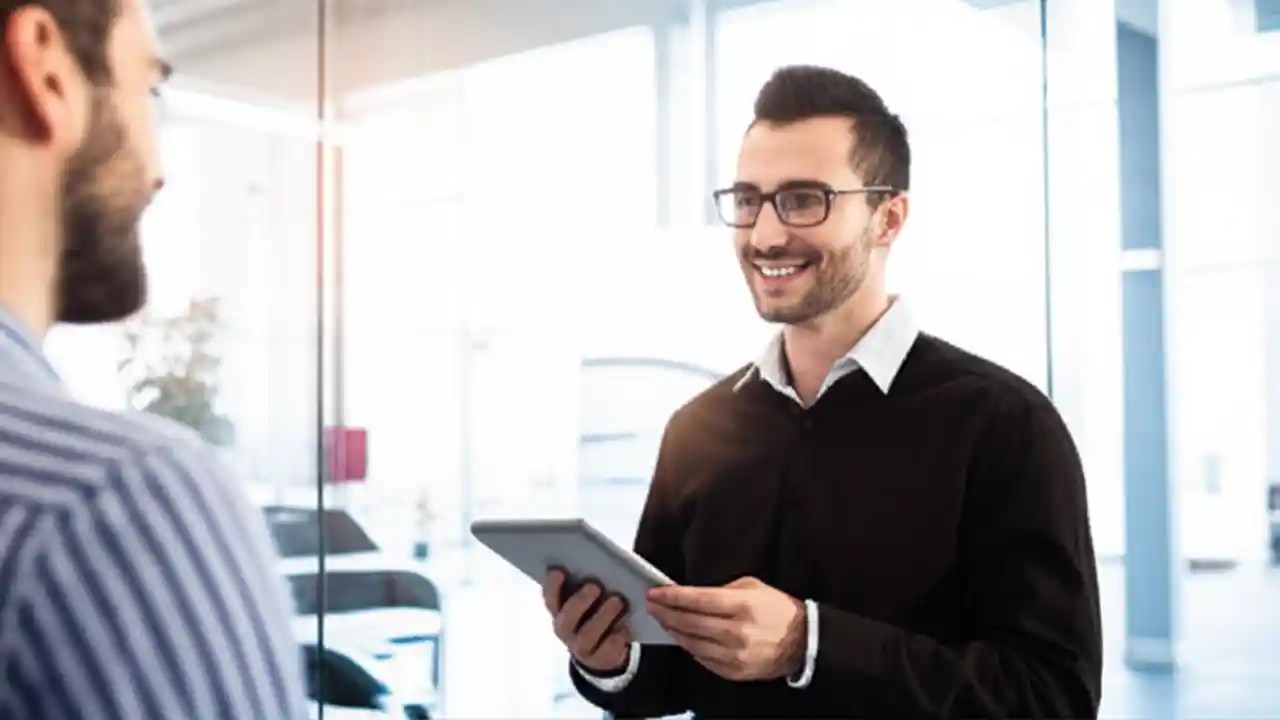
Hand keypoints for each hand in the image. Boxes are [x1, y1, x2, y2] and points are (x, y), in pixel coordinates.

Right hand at [542, 567, 632, 673]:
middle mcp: (564, 629)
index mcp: (559, 609)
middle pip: (566, 617)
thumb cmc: (596, 611)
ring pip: (586, 635)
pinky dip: (615, 639)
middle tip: (594, 586)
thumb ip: (588, 582)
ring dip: (602, 617)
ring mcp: (580, 646)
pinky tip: (624, 628)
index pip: (550, 597)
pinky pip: (606, 651)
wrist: (604, 648)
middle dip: (579, 601)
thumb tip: (597, 562)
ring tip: (618, 601)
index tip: (559, 570)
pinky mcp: (599, 659)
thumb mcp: (590, 597)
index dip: (552, 585)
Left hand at [646, 576, 805, 681]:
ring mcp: (735, 655)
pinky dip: (690, 647)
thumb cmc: (777, 610)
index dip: (673, 596)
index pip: (698, 600)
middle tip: (652, 605)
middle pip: (690, 622)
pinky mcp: (734, 672)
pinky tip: (682, 637)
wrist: (803, 642)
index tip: (656, 592)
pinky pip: (703, 659)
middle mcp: (737, 632)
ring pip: (692, 643)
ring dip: (674, 631)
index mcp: (743, 606)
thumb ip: (722, 589)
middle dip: (666, 613)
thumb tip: (693, 595)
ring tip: (663, 620)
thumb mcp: (753, 587)